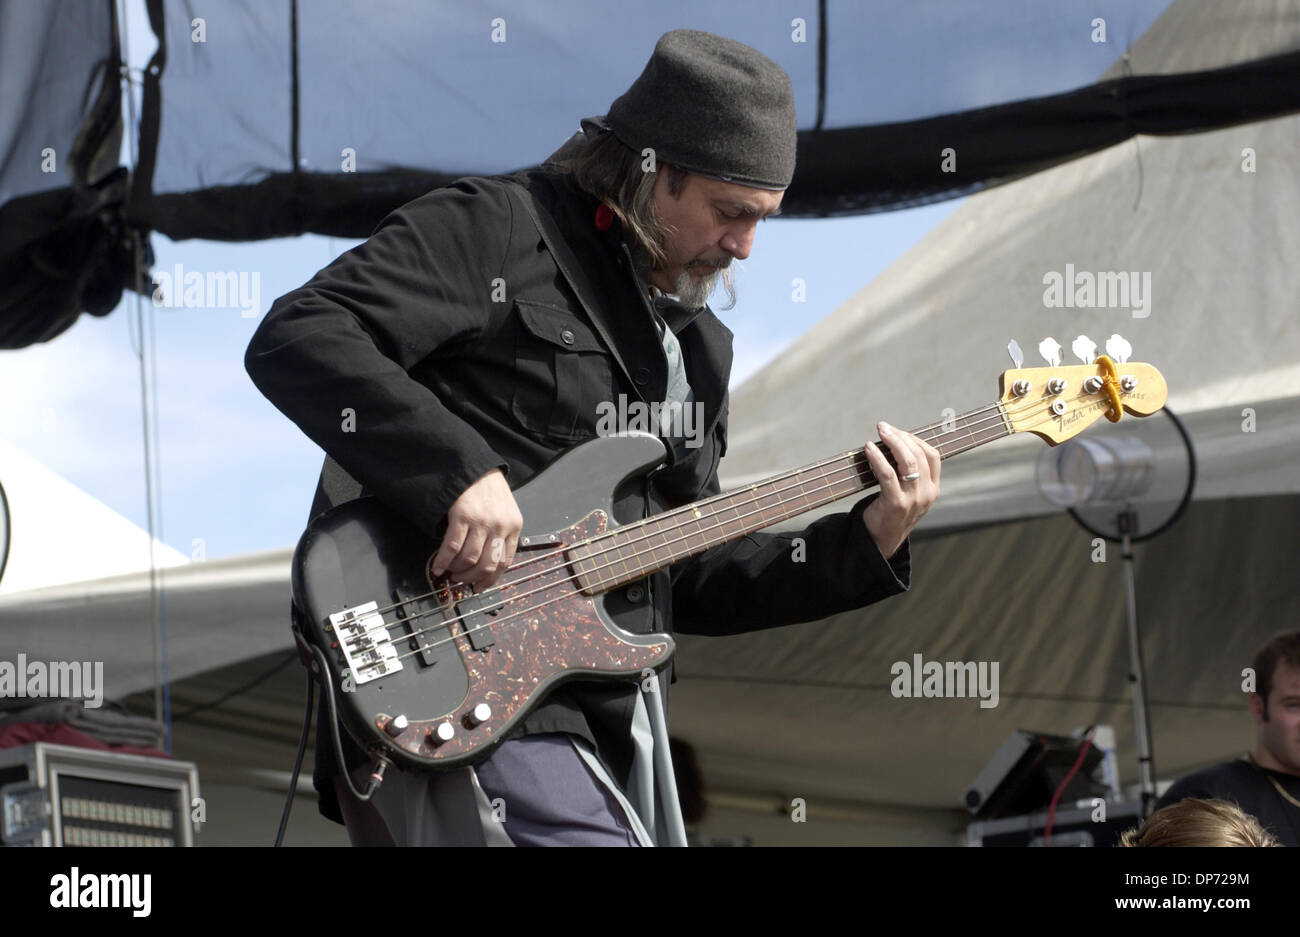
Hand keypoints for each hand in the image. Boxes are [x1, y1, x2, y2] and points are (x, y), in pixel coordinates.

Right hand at [430, 468, 522, 587]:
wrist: (474, 467)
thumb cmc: (489, 490)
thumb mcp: (506, 512)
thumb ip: (502, 534)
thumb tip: (488, 563)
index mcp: (514, 526)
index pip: (506, 562)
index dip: (490, 579)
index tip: (480, 586)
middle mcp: (500, 526)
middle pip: (487, 565)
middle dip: (472, 578)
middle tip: (461, 580)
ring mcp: (481, 521)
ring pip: (470, 559)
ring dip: (457, 570)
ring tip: (450, 571)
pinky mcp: (462, 516)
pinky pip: (452, 547)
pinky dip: (444, 561)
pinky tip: (438, 566)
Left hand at [860, 421, 939, 559]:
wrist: (881, 542)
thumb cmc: (890, 512)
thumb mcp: (908, 493)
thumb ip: (907, 473)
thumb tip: (893, 441)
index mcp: (932, 489)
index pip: (933, 456)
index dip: (916, 439)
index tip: (899, 431)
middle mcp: (926, 493)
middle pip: (918, 455)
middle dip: (901, 436)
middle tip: (883, 427)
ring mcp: (913, 499)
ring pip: (907, 462)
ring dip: (892, 442)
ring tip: (879, 431)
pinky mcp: (896, 504)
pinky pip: (887, 474)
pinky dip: (877, 457)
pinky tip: (869, 448)